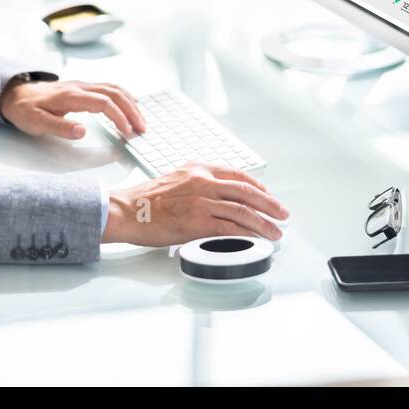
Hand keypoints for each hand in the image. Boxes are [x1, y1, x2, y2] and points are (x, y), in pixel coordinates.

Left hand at [0, 78, 146, 140]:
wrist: (15, 94)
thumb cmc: (25, 110)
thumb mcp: (36, 123)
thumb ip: (59, 127)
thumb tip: (82, 132)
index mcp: (70, 95)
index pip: (103, 103)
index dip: (118, 116)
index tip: (128, 131)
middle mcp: (80, 87)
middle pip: (114, 93)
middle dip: (131, 110)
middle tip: (142, 129)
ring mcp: (82, 85)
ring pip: (114, 89)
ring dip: (130, 104)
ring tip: (141, 121)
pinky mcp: (83, 88)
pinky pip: (109, 89)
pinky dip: (124, 97)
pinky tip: (131, 105)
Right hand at [103, 164, 288, 244]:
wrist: (126, 209)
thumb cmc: (144, 199)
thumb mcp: (175, 178)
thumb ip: (197, 184)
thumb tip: (216, 198)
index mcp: (198, 168)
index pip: (237, 174)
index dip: (257, 186)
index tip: (267, 195)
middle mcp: (203, 181)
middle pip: (246, 191)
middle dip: (269, 204)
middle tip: (282, 213)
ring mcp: (201, 201)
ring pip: (243, 211)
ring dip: (264, 223)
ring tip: (275, 232)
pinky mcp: (197, 222)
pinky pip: (230, 228)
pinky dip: (247, 234)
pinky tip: (256, 239)